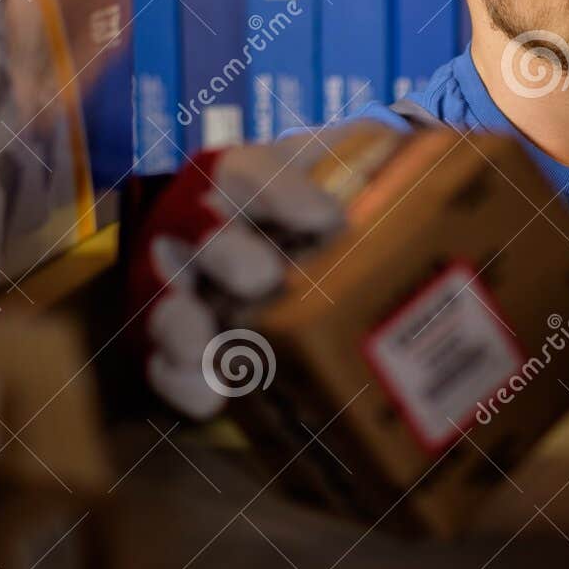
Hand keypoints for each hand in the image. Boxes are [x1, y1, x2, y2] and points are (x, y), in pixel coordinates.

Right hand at [124, 123, 393, 419]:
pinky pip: (162, 359)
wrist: (332, 243)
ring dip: (180, 322)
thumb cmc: (343, 204)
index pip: (251, 170)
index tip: (325, 219)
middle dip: (224, 252)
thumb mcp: (361, 173)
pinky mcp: (184, 339)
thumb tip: (406, 184)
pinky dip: (177, 379)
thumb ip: (377, 171)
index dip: (280, 190)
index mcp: (247, 179)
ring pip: (165, 293)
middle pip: (197, 230)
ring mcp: (187, 283)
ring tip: (202, 349)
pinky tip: (206, 398)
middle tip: (260, 276)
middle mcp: (206, 227)